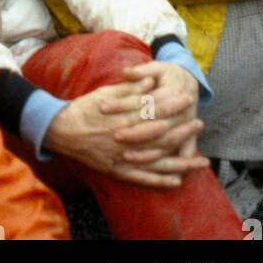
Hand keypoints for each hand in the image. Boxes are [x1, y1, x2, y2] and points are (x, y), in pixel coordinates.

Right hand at [44, 75, 203, 187]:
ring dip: (181, 161)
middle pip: (161, 135)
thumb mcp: (105, 94)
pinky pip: (143, 179)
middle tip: (199, 123)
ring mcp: (123, 158)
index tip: (188, 98)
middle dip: (183, 129)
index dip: (173, 104)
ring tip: (201, 161)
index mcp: (123, 117)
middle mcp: (126, 139)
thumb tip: (150, 82)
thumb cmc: (84, 109)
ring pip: (158, 161)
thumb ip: (129, 90)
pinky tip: (177, 180)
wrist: (61, 131)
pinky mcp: (118, 171)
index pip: (155, 110)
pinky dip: (161, 180)